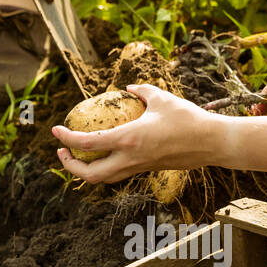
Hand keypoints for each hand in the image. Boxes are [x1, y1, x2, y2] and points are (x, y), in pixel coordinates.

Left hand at [52, 84, 221, 183]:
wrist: (212, 143)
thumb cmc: (188, 119)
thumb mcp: (161, 98)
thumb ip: (141, 91)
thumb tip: (129, 87)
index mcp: (128, 139)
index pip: (87, 143)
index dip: (66, 138)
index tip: (55, 131)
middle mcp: (130, 158)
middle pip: (89, 175)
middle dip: (70, 167)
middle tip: (61, 152)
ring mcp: (139, 167)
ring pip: (103, 179)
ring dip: (86, 170)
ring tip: (78, 156)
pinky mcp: (148, 170)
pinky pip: (119, 173)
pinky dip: (104, 167)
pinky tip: (104, 153)